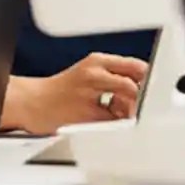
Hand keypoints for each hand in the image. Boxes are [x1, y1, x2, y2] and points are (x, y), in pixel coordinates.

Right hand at [6, 53, 149, 134]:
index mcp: (96, 61)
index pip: (136, 66)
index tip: (152, 88)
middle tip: (134, 105)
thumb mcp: (89, 74)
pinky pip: (113, 122)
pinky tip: (102, 120)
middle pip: (133, 85)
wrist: (32, 102)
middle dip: (140, 98)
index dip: (148, 79)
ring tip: (113, 112)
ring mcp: (88, 95)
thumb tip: (145, 88)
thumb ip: (116, 77)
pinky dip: (116, 124)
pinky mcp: (85, 116)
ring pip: (125, 104)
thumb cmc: (62, 91)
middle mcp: (93, 74)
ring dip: (128, 111)